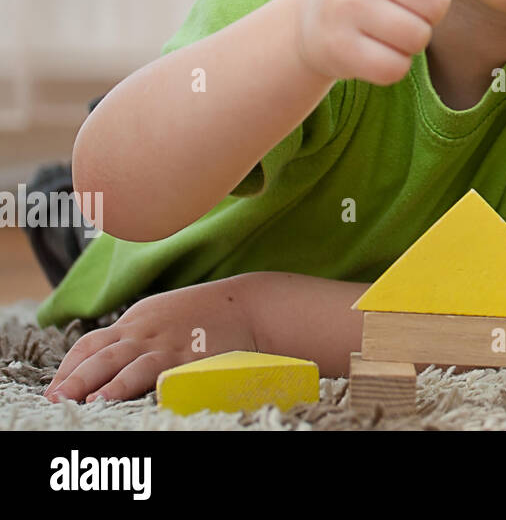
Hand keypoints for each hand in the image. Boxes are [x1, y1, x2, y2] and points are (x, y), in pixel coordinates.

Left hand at [43, 277, 258, 403]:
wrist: (250, 305)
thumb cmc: (203, 314)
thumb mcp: (161, 314)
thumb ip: (133, 334)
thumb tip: (101, 361)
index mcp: (136, 320)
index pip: (90, 344)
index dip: (68, 368)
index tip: (53, 390)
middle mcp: (148, 332)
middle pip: (103, 355)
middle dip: (76, 378)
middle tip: (56, 399)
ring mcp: (172, 345)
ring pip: (133, 365)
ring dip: (110, 384)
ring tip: (92, 402)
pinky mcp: (196, 358)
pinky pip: (170, 374)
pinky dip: (152, 386)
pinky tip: (144, 398)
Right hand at [296, 0, 459, 85]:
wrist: (311, 20)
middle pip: (438, 3)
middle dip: (425, 11)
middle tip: (395, 3)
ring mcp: (346, 7)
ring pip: (419, 38)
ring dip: (408, 39)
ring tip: (381, 23)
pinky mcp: (339, 49)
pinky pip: (396, 68)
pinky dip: (389, 65)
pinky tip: (368, 47)